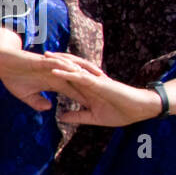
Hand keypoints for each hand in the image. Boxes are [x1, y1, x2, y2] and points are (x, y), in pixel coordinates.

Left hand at [45, 53, 162, 126]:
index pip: (66, 79)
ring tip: (43, 56)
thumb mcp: (93, 117)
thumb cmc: (120, 112)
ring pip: (72, 68)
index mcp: (86, 89)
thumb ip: (77, 116)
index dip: (53, 74)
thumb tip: (61, 117)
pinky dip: (66, 72)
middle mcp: (88, 82)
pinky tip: (54, 69)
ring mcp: (92, 81)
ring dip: (58, 62)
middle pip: (68, 68)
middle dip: (53, 62)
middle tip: (36, 56)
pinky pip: (78, 76)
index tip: (38, 71)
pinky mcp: (98, 83)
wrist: (139, 110)